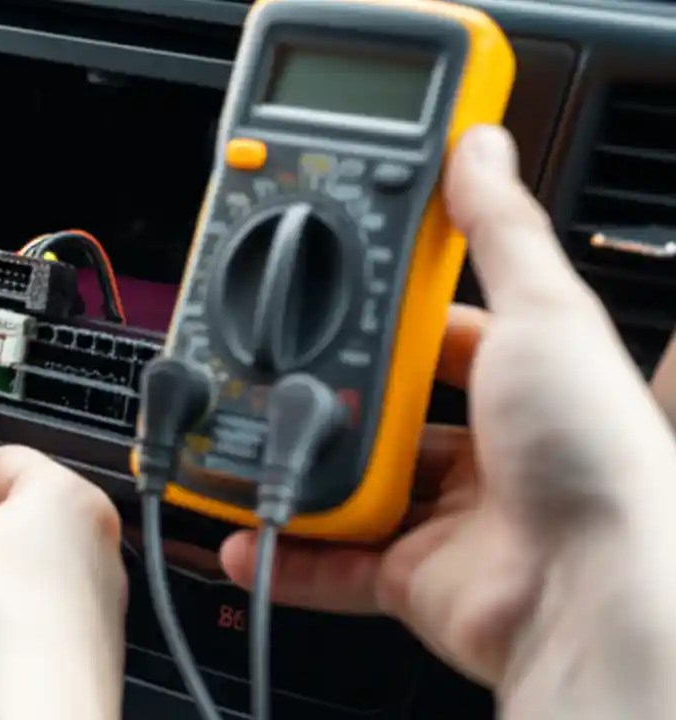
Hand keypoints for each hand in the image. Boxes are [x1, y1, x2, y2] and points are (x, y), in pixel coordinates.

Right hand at [219, 127, 675, 707]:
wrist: (594, 590)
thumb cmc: (597, 454)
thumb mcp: (544, 313)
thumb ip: (500, 229)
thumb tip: (479, 147)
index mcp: (517, 379)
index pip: (436, 331)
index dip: (384, 309)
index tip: (335, 284)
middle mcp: (483, 447)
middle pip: (381, 405)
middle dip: (328, 390)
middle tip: (282, 366)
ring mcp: (445, 516)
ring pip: (347, 479)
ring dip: (296, 463)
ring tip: (256, 437)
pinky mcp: (411, 578)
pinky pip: (331, 560)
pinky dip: (285, 551)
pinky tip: (253, 530)